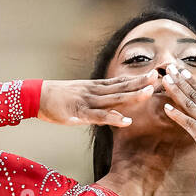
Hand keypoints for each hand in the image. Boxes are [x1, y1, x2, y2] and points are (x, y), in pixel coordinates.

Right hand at [38, 74, 156, 126]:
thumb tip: (108, 104)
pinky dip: (113, 118)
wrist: (35, 96)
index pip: (120, 82)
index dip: (137, 79)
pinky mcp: (80, 113)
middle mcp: (94, 92)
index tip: (154, 74)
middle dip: (140, 83)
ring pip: (114, 99)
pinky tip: (126, 120)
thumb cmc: (56, 98)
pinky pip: (99, 117)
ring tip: (148, 93)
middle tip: (159, 77)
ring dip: (132, 96)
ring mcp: (88, 102)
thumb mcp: (78, 94)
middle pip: (122, 87)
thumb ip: (95, 98)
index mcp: (95, 87)